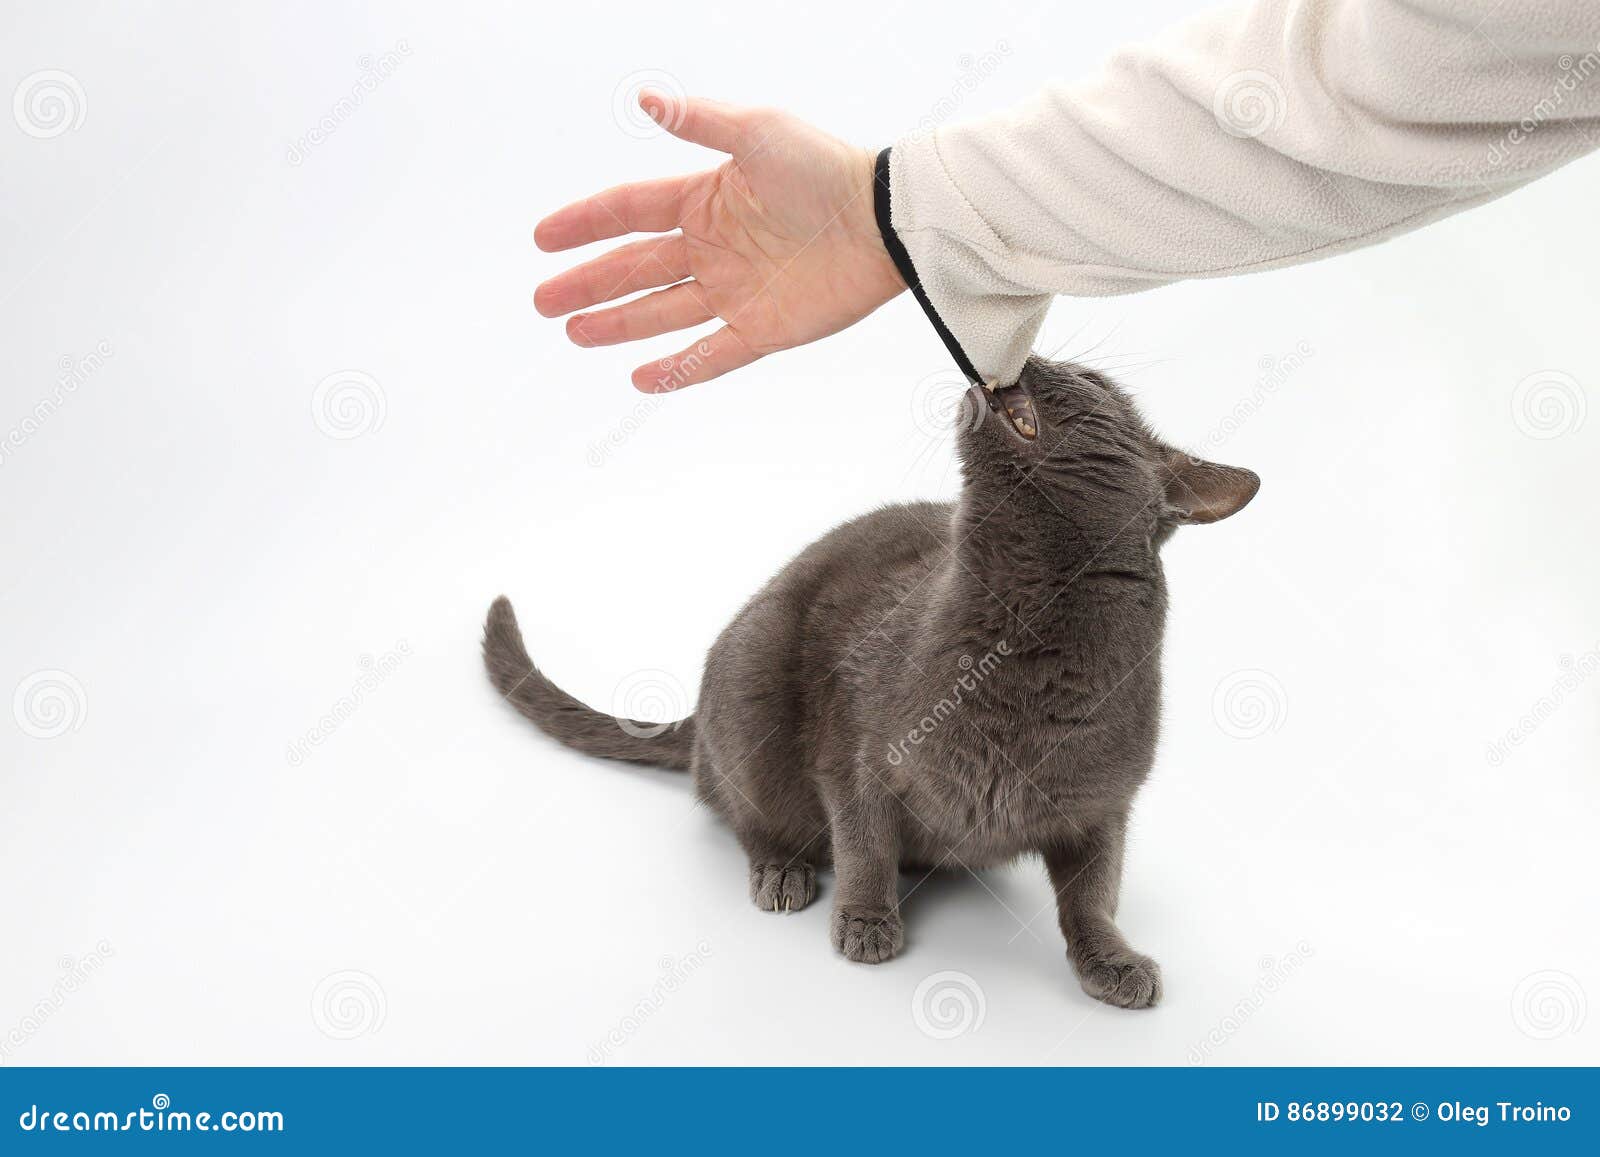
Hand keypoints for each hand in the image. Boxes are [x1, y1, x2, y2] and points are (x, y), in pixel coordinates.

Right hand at [533, 94, 905, 391]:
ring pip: (662, 312)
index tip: (543, 238)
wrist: (884, 221)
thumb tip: (642, 99)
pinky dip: (676, 369)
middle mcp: (713, 247)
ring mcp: (735, 291)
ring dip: (617, 324)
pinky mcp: (763, 329)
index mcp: (705, 199)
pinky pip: (710, 354)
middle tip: (543, 301)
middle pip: (635, 269)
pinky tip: (639, 378)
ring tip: (574, 333)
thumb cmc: (826, 168)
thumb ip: (698, 120)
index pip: (629, 212)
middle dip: (588, 284)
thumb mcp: (758, 131)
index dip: (584, 223)